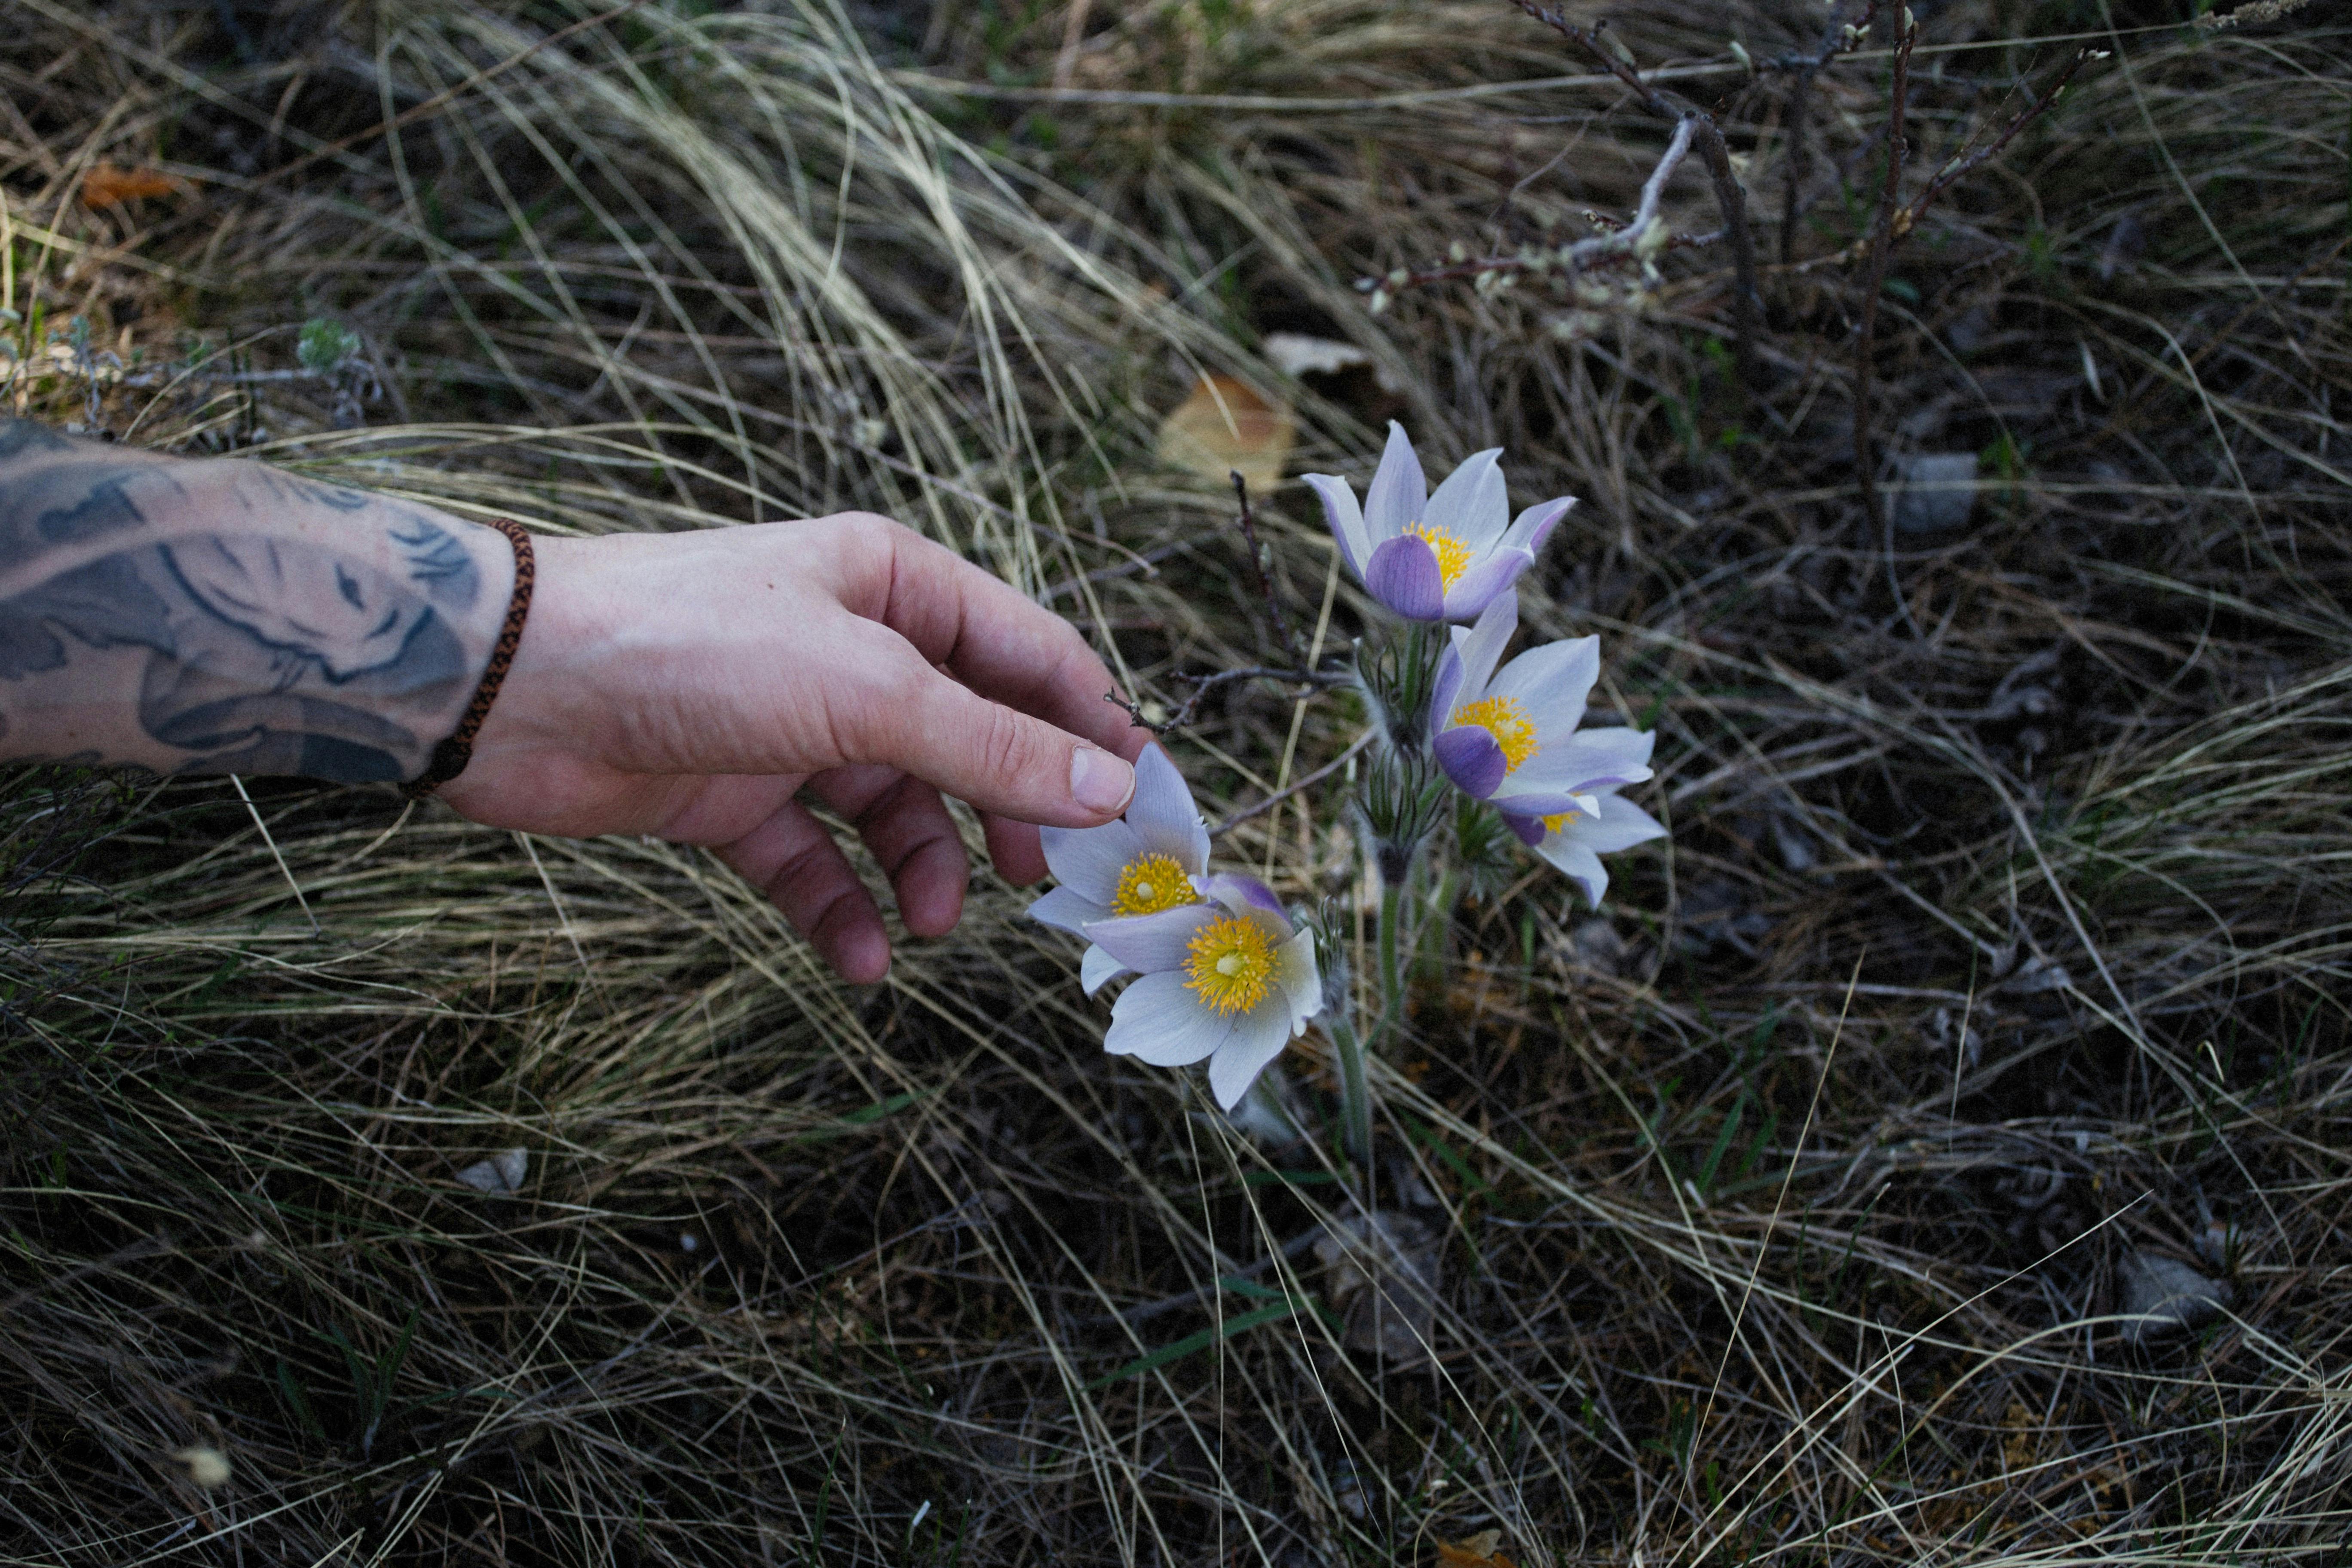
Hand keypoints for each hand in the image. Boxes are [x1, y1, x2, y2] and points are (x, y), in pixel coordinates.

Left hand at [436, 512, 1143, 981]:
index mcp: (896, 586)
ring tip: (928, 924)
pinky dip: (840, 909)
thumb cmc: (688, 646)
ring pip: (896, 810)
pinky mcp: (733, 794)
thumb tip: (1108, 788)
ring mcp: (793, 725)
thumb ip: (990, 746)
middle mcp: (853, 649)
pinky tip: (858, 957)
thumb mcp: (865, 692)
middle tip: (1044, 885)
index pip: (1031, 657)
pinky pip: (814, 861)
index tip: (1145, 811)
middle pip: (970, 740)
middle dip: (1010, 815)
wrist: (512, 690)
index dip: (1092, 729)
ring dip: (923, 872)